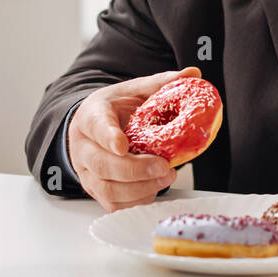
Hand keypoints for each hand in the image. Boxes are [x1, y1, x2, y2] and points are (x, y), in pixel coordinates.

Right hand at [67, 66, 201, 211]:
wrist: (92, 128)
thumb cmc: (114, 110)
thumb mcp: (133, 91)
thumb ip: (161, 83)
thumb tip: (193, 73)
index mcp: (92, 116)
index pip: (96, 126)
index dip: (108, 137)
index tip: (123, 145)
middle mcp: (84, 147)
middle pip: (102, 164)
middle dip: (135, 170)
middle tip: (162, 166)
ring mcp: (88, 172)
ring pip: (108, 188)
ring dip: (140, 188)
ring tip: (166, 176)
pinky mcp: (96, 191)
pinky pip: (114, 203)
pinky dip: (137, 199)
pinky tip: (154, 187)